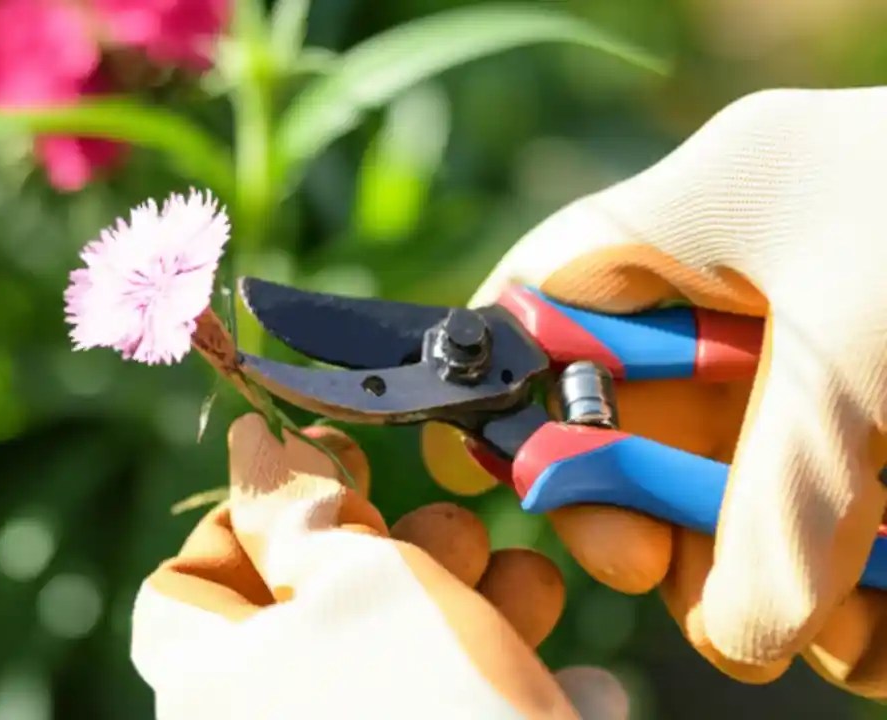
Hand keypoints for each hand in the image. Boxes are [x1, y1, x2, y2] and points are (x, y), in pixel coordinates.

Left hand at [132, 413, 627, 718]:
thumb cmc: (433, 700)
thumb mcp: (361, 576)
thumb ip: (296, 504)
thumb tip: (250, 442)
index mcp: (210, 683)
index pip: (186, 581)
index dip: (251, 513)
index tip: (326, 468)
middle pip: (299, 609)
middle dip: (386, 546)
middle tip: (446, 521)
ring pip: (383, 655)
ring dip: (459, 599)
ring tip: (519, 578)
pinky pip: (443, 710)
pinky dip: (497, 673)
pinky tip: (562, 659)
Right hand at [422, 87, 886, 693]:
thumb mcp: (865, 356)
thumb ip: (783, 498)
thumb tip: (741, 634)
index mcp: (712, 206)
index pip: (552, 286)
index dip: (509, 379)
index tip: (491, 477)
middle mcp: (760, 273)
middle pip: (643, 408)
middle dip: (652, 507)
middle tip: (660, 573)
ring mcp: (835, 344)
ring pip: (751, 478)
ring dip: (776, 570)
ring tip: (837, 634)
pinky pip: (841, 505)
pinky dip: (858, 580)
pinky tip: (884, 633)